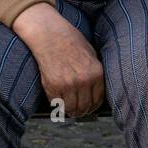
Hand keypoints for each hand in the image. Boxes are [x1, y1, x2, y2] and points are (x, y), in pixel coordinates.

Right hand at [12, 3, 104, 117]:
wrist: (49, 34)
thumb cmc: (70, 41)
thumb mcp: (92, 55)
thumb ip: (95, 73)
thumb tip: (96, 89)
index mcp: (96, 73)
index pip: (98, 99)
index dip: (93, 106)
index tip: (89, 108)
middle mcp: (84, 81)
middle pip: (85, 107)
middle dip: (82, 112)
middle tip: (78, 112)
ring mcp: (68, 84)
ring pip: (71, 109)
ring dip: (70, 112)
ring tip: (69, 111)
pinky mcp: (52, 85)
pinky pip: (57, 103)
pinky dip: (57, 105)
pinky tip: (58, 103)